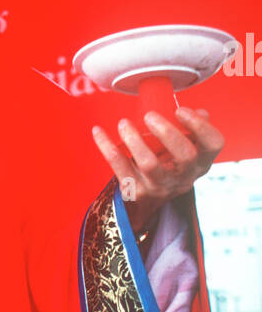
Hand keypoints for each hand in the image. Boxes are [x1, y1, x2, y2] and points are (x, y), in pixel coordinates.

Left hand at [91, 107, 223, 234]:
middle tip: (149, 115)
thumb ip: (192, 130)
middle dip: (167, 132)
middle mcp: (184, 176)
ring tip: (123, 123)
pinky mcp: (136, 192)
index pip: (213, 144)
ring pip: (150, 164)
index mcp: (201, 161)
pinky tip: (98, 131)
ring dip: (135, 140)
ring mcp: (159, 186)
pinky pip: (120, 168)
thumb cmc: (169, 164)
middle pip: (184, 155)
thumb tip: (198, 112)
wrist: (149, 201)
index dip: (200, 126)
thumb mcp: (186, 149)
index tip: (180, 110)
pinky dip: (107, 147)